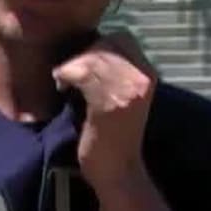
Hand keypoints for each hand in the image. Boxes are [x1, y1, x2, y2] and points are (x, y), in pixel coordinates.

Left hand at [51, 32, 155, 191]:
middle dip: (82, 54)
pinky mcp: (111, 103)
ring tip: (65, 83)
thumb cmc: (112, 136)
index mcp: (148, 74)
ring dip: (72, 66)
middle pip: (106, 43)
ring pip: (92, 56)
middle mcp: (143, 78)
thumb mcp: (119, 96)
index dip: (97, 45)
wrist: (118, 173)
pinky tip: (63, 89)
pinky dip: (66, 76)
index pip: (122, 37)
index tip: (83, 64)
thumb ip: (111, 71)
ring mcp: (128, 90)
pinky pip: (82, 73)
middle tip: (69, 75)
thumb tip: (86, 46)